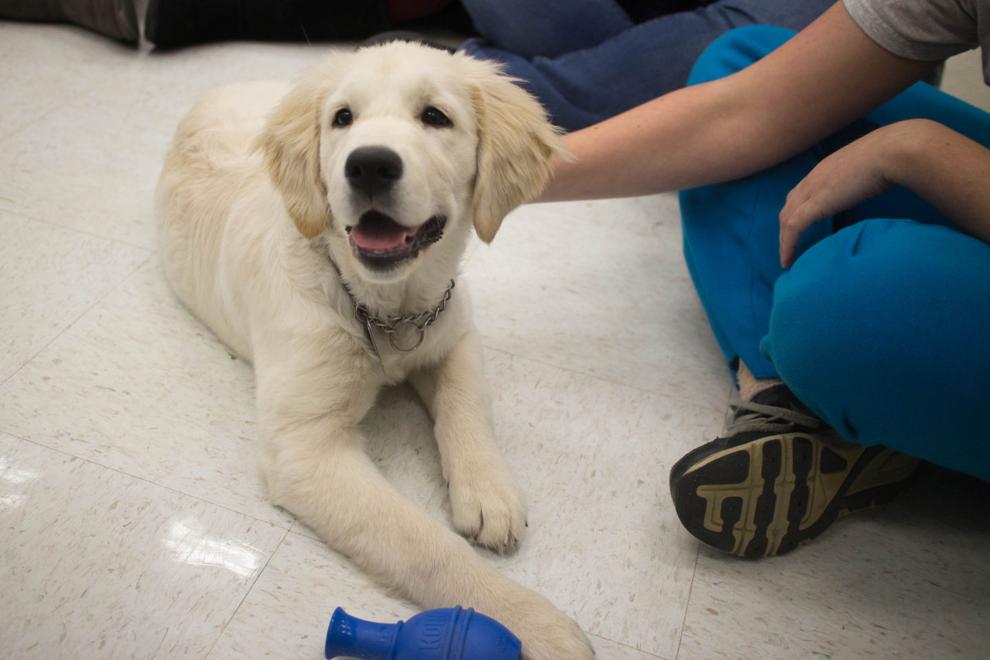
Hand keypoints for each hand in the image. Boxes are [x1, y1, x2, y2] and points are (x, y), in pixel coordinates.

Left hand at [778, 121, 917, 267]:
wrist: (892, 152)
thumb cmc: (891, 157)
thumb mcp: (869, 168)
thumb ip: (862, 178)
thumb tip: (873, 187)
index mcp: (825, 168)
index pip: (801, 192)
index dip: (796, 211)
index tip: (798, 229)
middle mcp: (813, 178)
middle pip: (788, 207)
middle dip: (784, 228)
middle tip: (788, 248)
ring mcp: (812, 189)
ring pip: (786, 218)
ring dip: (783, 240)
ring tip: (787, 260)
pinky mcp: (817, 203)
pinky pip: (793, 227)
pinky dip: (787, 245)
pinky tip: (788, 261)